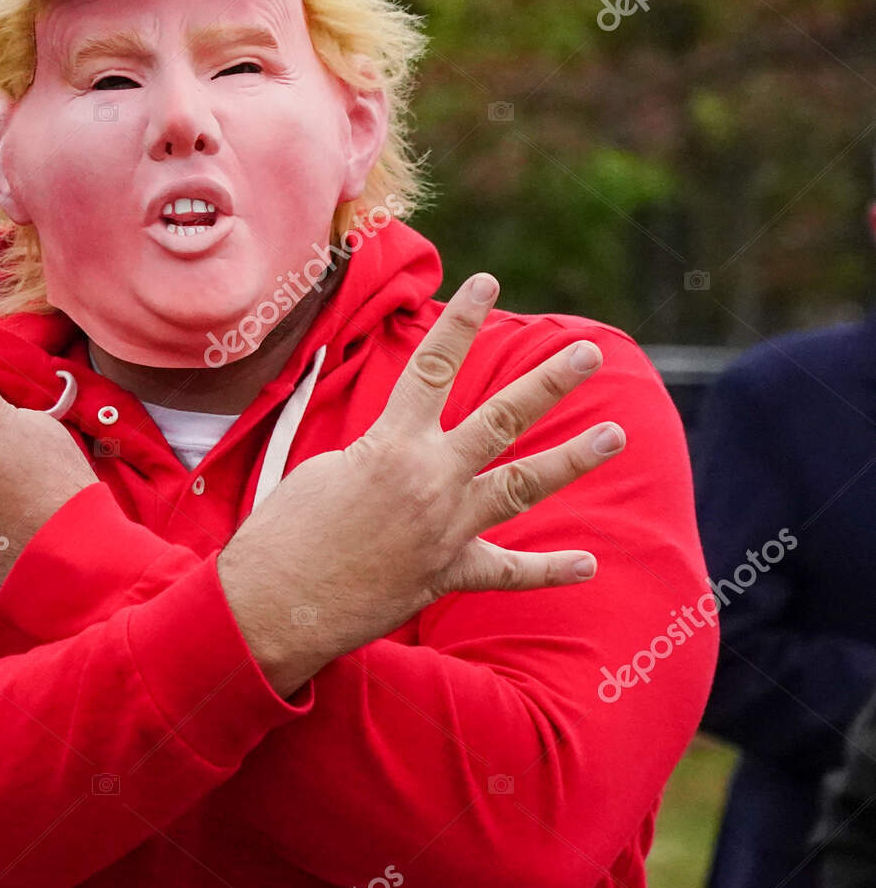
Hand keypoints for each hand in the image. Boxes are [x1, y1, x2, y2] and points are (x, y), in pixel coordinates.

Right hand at [217, 272, 624, 694]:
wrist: (273, 605)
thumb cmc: (282, 532)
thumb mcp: (323, 467)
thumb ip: (376, 451)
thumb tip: (400, 446)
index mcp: (390, 445)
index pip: (432, 367)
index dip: (460, 322)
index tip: (487, 282)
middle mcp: (429, 480)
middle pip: (500, 419)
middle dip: (547, 382)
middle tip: (587, 352)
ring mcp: (445, 529)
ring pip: (521, 485)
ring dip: (571, 459)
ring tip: (614, 435)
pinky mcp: (445, 575)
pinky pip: (506, 572)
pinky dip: (548, 569)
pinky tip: (588, 563)